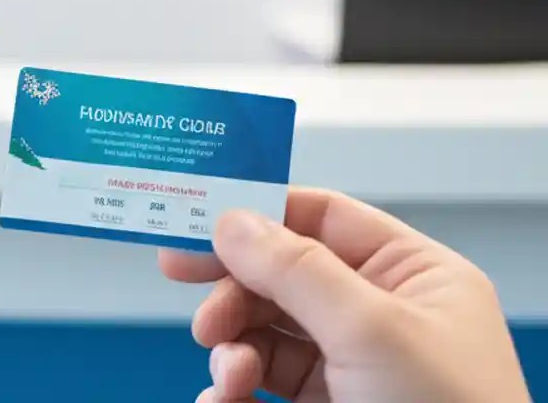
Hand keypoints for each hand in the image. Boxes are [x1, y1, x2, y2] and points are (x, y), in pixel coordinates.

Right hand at [159, 188, 530, 402]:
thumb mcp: (371, 331)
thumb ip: (297, 269)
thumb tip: (234, 222)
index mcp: (413, 275)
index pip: (322, 218)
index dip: (258, 213)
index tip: (195, 219)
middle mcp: (380, 313)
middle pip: (280, 274)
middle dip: (233, 289)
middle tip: (184, 286)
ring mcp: (351, 364)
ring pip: (264, 330)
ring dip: (232, 346)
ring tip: (230, 374)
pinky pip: (262, 379)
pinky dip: (232, 387)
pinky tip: (223, 400)